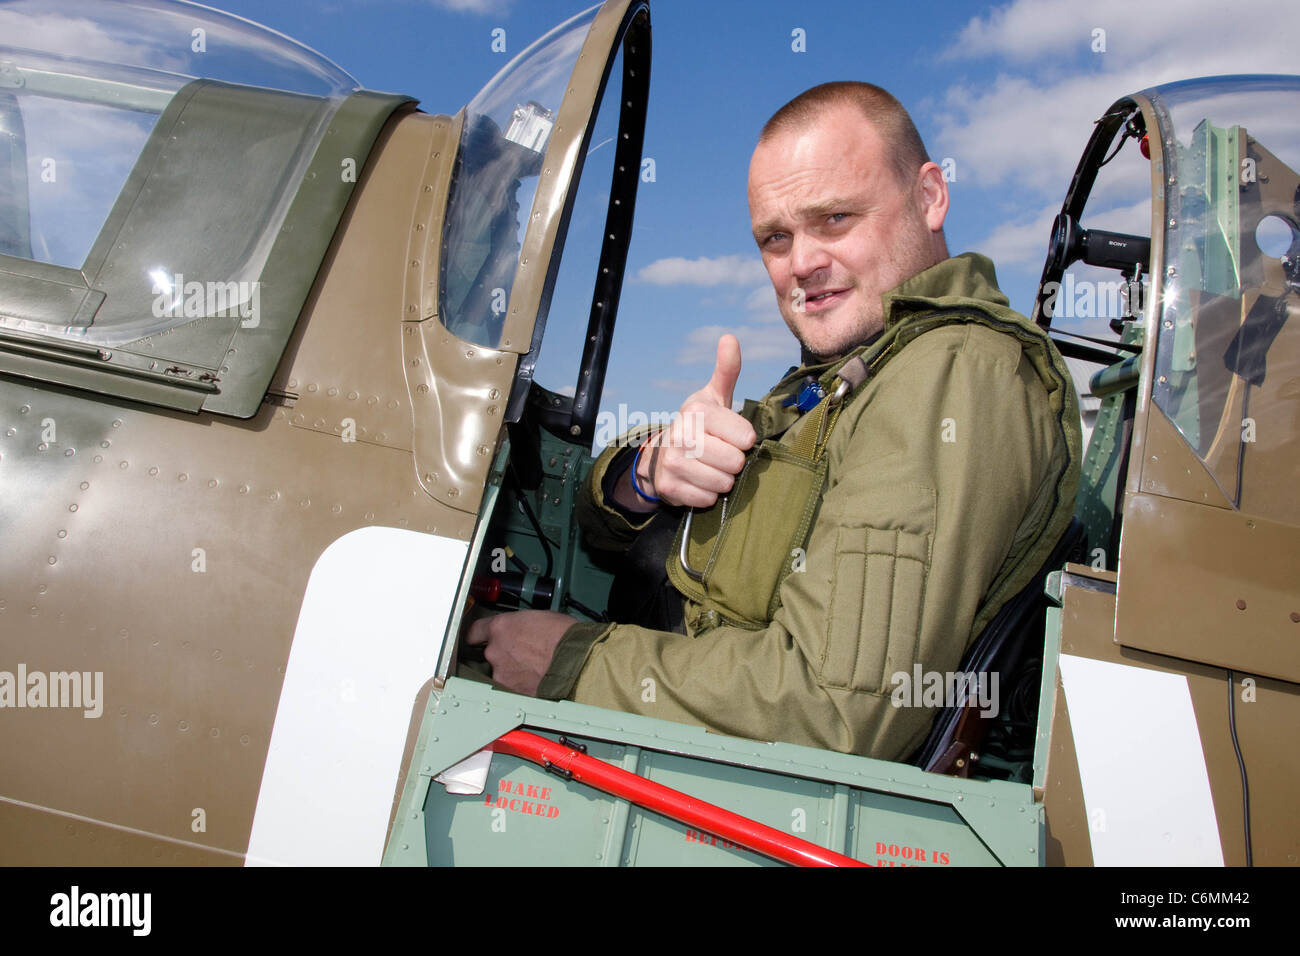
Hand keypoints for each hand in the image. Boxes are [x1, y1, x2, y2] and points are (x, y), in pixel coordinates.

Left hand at [463, 610, 576, 695]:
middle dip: (505, 653)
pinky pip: (511, 687)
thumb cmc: (566, 638)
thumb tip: (522, 630)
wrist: (578, 662)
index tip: (480, 637)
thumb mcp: (540, 618)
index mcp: (501, 627)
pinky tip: (537, 679)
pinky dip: (521, 684)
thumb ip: (522, 625)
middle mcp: (495, 650)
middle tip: (525, 652)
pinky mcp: (511, 692)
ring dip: (513, 670)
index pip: (475, 631)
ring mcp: (502, 673)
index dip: (479, 635)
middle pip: (491, 653)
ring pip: (501, 672)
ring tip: (536, 667)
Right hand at [623, 334, 755, 509]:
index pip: (745, 437)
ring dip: (722, 480)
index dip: (744, 441)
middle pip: (735, 463)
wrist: (662, 455)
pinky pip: (708, 499)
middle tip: (720, 454)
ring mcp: (673, 462)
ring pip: (723, 483)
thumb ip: (726, 370)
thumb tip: (729, 337)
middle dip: (733, 462)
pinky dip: (708, 495)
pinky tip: (699, 481)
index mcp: (697, 412)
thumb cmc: (700, 425)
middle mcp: (681, 435)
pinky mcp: (670, 487)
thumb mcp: (714, 397)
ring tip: (710, 467)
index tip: (733, 436)